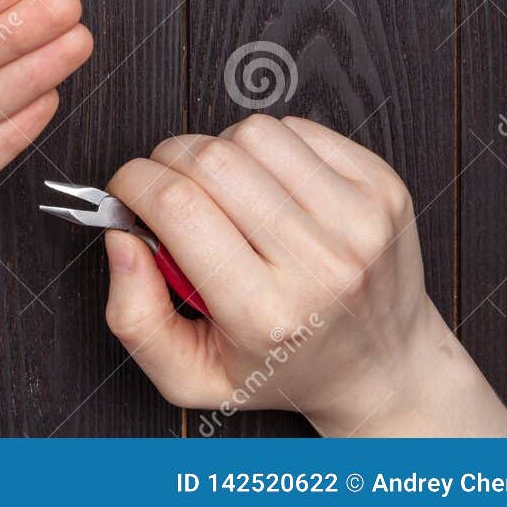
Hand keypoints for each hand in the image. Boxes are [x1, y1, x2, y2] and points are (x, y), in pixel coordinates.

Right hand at [102, 114, 506, 436]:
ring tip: (226, 191)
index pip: (177, 206)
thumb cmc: (282, 369)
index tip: (126, 193)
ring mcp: (359, 221)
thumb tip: (120, 238)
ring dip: (220, 149)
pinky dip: (267, 145)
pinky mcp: (383, 187)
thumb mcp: (191, 378)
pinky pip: (297, 128)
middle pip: (211, 159)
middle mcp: (320, 264)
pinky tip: (269, 185)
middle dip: (168, 161)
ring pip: (252, 133)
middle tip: (168, 189)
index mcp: (266, 314)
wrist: (385, 369)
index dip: (133, 184)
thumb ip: (135, 319)